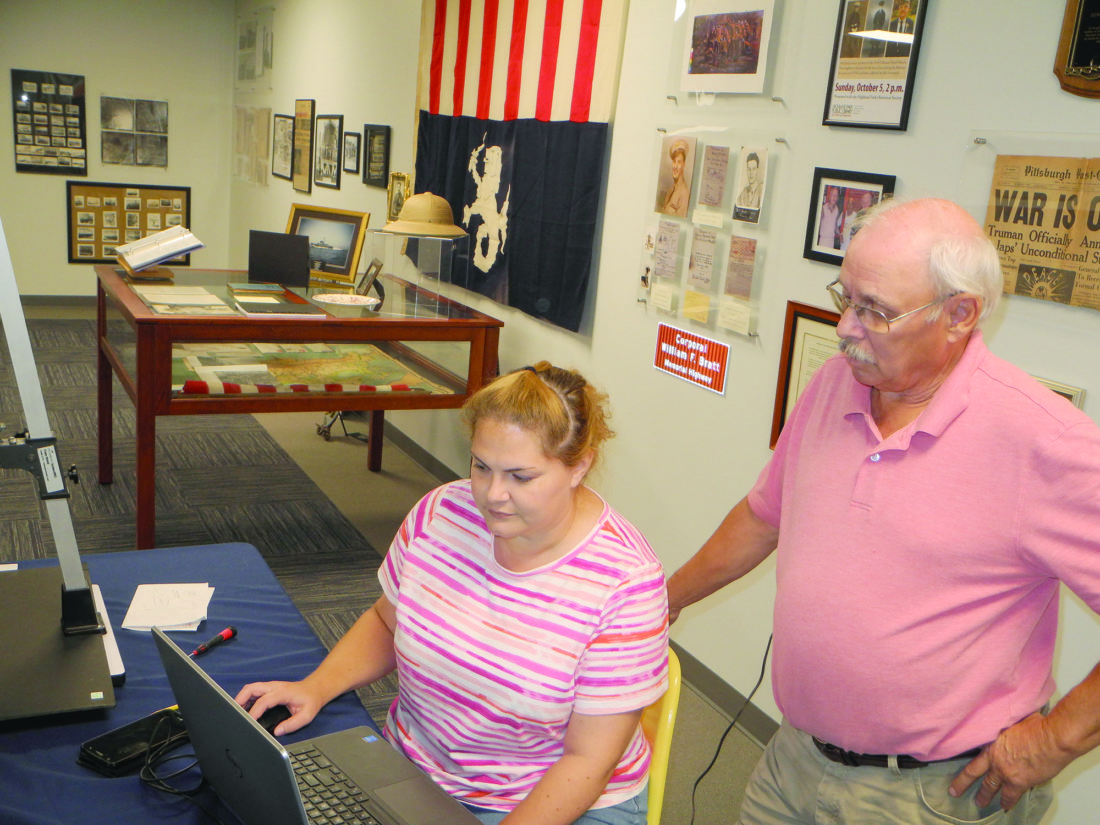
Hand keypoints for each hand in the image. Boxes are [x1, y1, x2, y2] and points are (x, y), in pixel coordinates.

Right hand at [234, 680, 323, 736]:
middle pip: (252, 688)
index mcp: (283, 693)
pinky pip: (254, 690)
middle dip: (240, 700)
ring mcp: (271, 686)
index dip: (254, 711)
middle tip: (234, 713)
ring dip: (241, 698)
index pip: (264, 701)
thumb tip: (277, 731)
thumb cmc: (311, 701)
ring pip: (251, 688)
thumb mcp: (306, 715)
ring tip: (236, 712)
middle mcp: (275, 687)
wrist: (315, 689)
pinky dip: (246, 698)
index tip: (248, 722)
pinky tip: (244, 709)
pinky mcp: (270, 688)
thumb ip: (292, 724)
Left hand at [949, 712, 1069, 810]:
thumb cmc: (1037, 725)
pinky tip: (1005, 807)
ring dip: (984, 796)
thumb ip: (1004, 725)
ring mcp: (1004, 771)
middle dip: (963, 783)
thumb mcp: (1012, 719)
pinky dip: (1008, 802)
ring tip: (980, 803)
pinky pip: (1010, 796)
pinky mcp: (1019, 782)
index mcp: (990, 741)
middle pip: (973, 773)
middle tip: (955, 791)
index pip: (970, 750)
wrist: (1053, 738)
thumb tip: (1004, 722)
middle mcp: (994, 758)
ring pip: (989, 787)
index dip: (961, 754)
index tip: (954, 758)